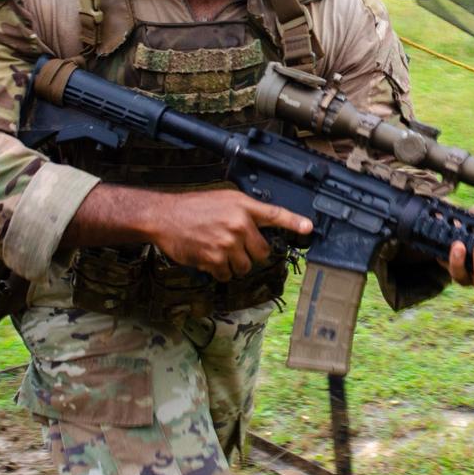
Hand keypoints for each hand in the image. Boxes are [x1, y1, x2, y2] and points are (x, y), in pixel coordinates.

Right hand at [146, 189, 312, 281]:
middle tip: (237, 247)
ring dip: (236, 265)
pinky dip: (220, 272)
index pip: (275, 214)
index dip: (294, 222)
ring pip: (245, 267)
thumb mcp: (225, 199)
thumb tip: (262, 226)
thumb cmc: (194, 207)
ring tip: (221, 252)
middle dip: (252, 253)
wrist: (165, 217)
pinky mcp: (214, 259)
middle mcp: (239, 224)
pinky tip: (210, 259)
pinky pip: (227, 275)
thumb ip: (246, 211)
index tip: (308, 228)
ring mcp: (228, 243)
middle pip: (263, 251)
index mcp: (244, 207)